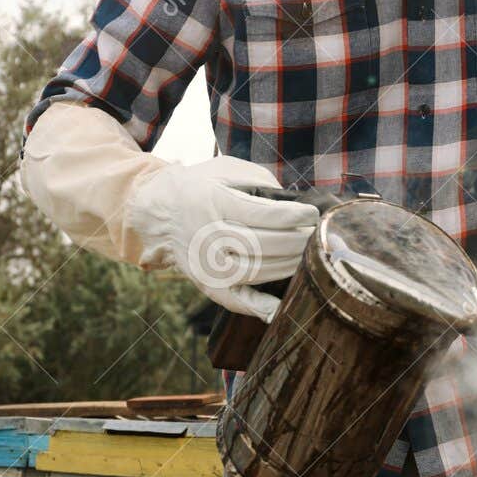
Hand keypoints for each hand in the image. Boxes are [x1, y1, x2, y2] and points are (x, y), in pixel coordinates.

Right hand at [126, 156, 318, 318]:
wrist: (160, 213)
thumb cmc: (201, 187)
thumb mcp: (226, 169)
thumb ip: (261, 181)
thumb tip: (294, 203)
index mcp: (214, 202)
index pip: (263, 215)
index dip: (294, 216)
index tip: (313, 214)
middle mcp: (208, 236)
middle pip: (264, 245)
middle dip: (298, 241)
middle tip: (317, 235)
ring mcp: (207, 265)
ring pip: (258, 271)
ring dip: (290, 265)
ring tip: (308, 255)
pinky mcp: (206, 285)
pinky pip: (235, 301)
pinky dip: (259, 306)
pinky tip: (280, 306)